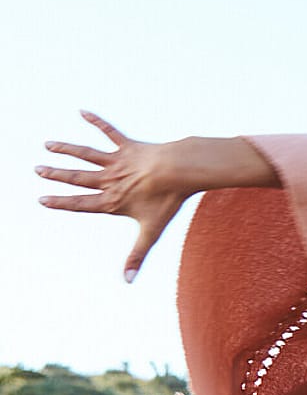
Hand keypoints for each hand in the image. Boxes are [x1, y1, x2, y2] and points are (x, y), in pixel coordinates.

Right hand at [37, 111, 189, 282]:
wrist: (180, 171)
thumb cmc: (167, 202)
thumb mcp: (151, 231)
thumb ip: (137, 255)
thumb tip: (128, 282)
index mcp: (112, 201)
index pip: (81, 204)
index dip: (61, 202)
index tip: (42, 199)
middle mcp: (109, 180)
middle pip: (78, 178)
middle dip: (57, 174)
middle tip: (38, 170)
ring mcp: (117, 161)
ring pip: (86, 154)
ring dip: (67, 149)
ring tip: (49, 145)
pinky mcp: (128, 146)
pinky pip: (110, 131)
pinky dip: (97, 121)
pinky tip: (83, 112)